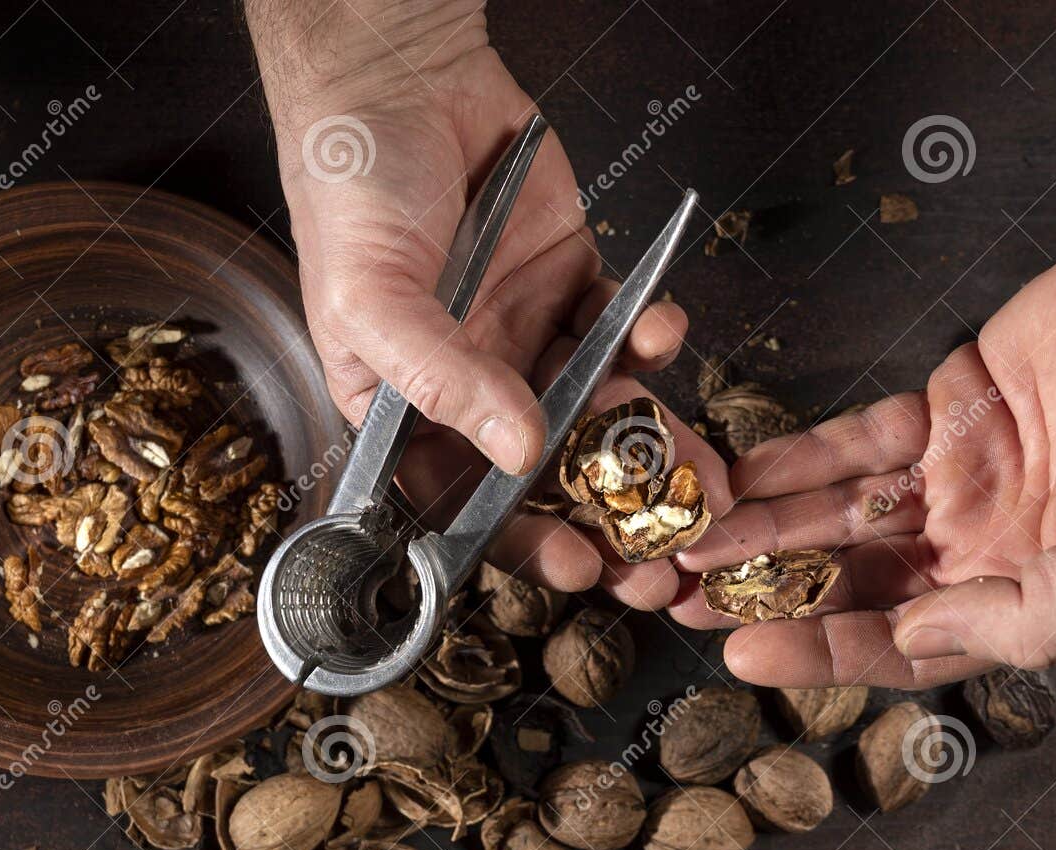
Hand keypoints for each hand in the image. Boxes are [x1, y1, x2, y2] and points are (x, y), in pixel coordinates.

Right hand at [245, 0, 715, 605]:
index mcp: (407, 415)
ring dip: (652, 443)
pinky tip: (665, 333)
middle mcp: (472, 388)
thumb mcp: (373, 301)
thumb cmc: (352, 193)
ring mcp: (527, 338)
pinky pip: (624, 329)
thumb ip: (446, 380)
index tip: (584, 566)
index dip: (524, 541)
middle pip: (548, 474)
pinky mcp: (575, 285)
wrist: (399, 78)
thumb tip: (521, 452)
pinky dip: (653, 337)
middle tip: (670, 553)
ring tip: (703, 471)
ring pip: (600, 412)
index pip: (466, 502)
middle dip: (609, 517)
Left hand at [671, 205, 1055, 686]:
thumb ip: (1024, 617)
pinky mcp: (943, 405)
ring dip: (763, 532)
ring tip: (686, 545)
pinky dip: (795, 460)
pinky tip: (737, 476)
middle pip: (853, 587)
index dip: (821, 654)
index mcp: (1026, 595)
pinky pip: (852, 441)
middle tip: (680, 606)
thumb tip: (916, 639)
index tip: (743, 656)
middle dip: (768, 599)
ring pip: (839, 518)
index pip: (903, 644)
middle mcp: (982, 547)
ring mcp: (958, 477)